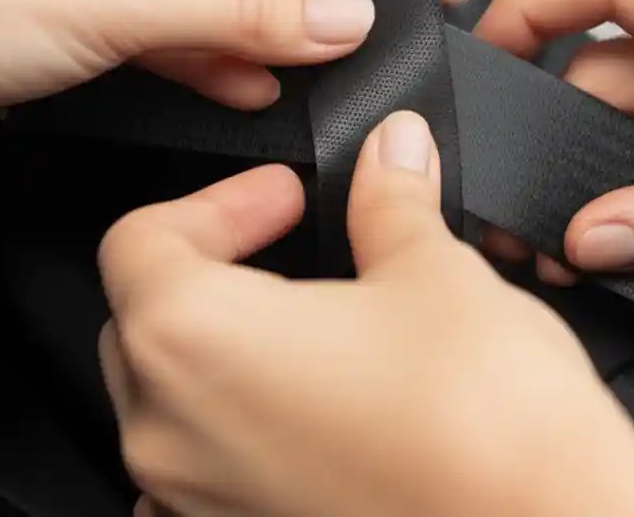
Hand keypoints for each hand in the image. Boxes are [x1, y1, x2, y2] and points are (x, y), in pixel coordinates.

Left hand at [97, 111, 633, 516]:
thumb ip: (390, 201)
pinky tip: (316, 427)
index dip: (220, 202)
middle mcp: (169, 437)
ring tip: (318, 342)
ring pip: (173, 409)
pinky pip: (203, 485)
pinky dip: (242, 445)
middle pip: (146, 324)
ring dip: (226, 363)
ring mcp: (196, 508)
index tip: (285, 199)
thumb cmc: (490, 430)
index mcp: (192, 340)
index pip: (143, 241)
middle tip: (300, 252)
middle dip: (218, 275)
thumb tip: (390, 153)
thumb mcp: (438, 275)